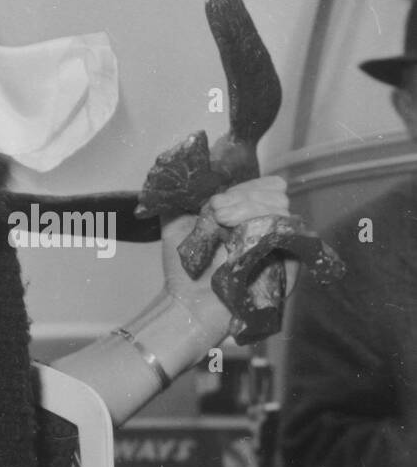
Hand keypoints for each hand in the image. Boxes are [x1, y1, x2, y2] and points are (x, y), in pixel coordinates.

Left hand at [160, 175, 295, 337]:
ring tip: (223, 222)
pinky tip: (243, 234)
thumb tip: (187, 162)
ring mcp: (280, 246)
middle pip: (275, 194)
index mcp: (246, 213)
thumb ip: (181, 193)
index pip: (264, 185)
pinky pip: (291, 238)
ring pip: (281, 210)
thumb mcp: (175, 221)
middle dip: (245, 197)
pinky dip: (267, 230)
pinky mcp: (289, 268)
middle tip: (218, 213)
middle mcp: (266, 226)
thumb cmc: (183, 266)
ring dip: (250, 210)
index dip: (245, 186)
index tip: (216, 199)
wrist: (188, 303)